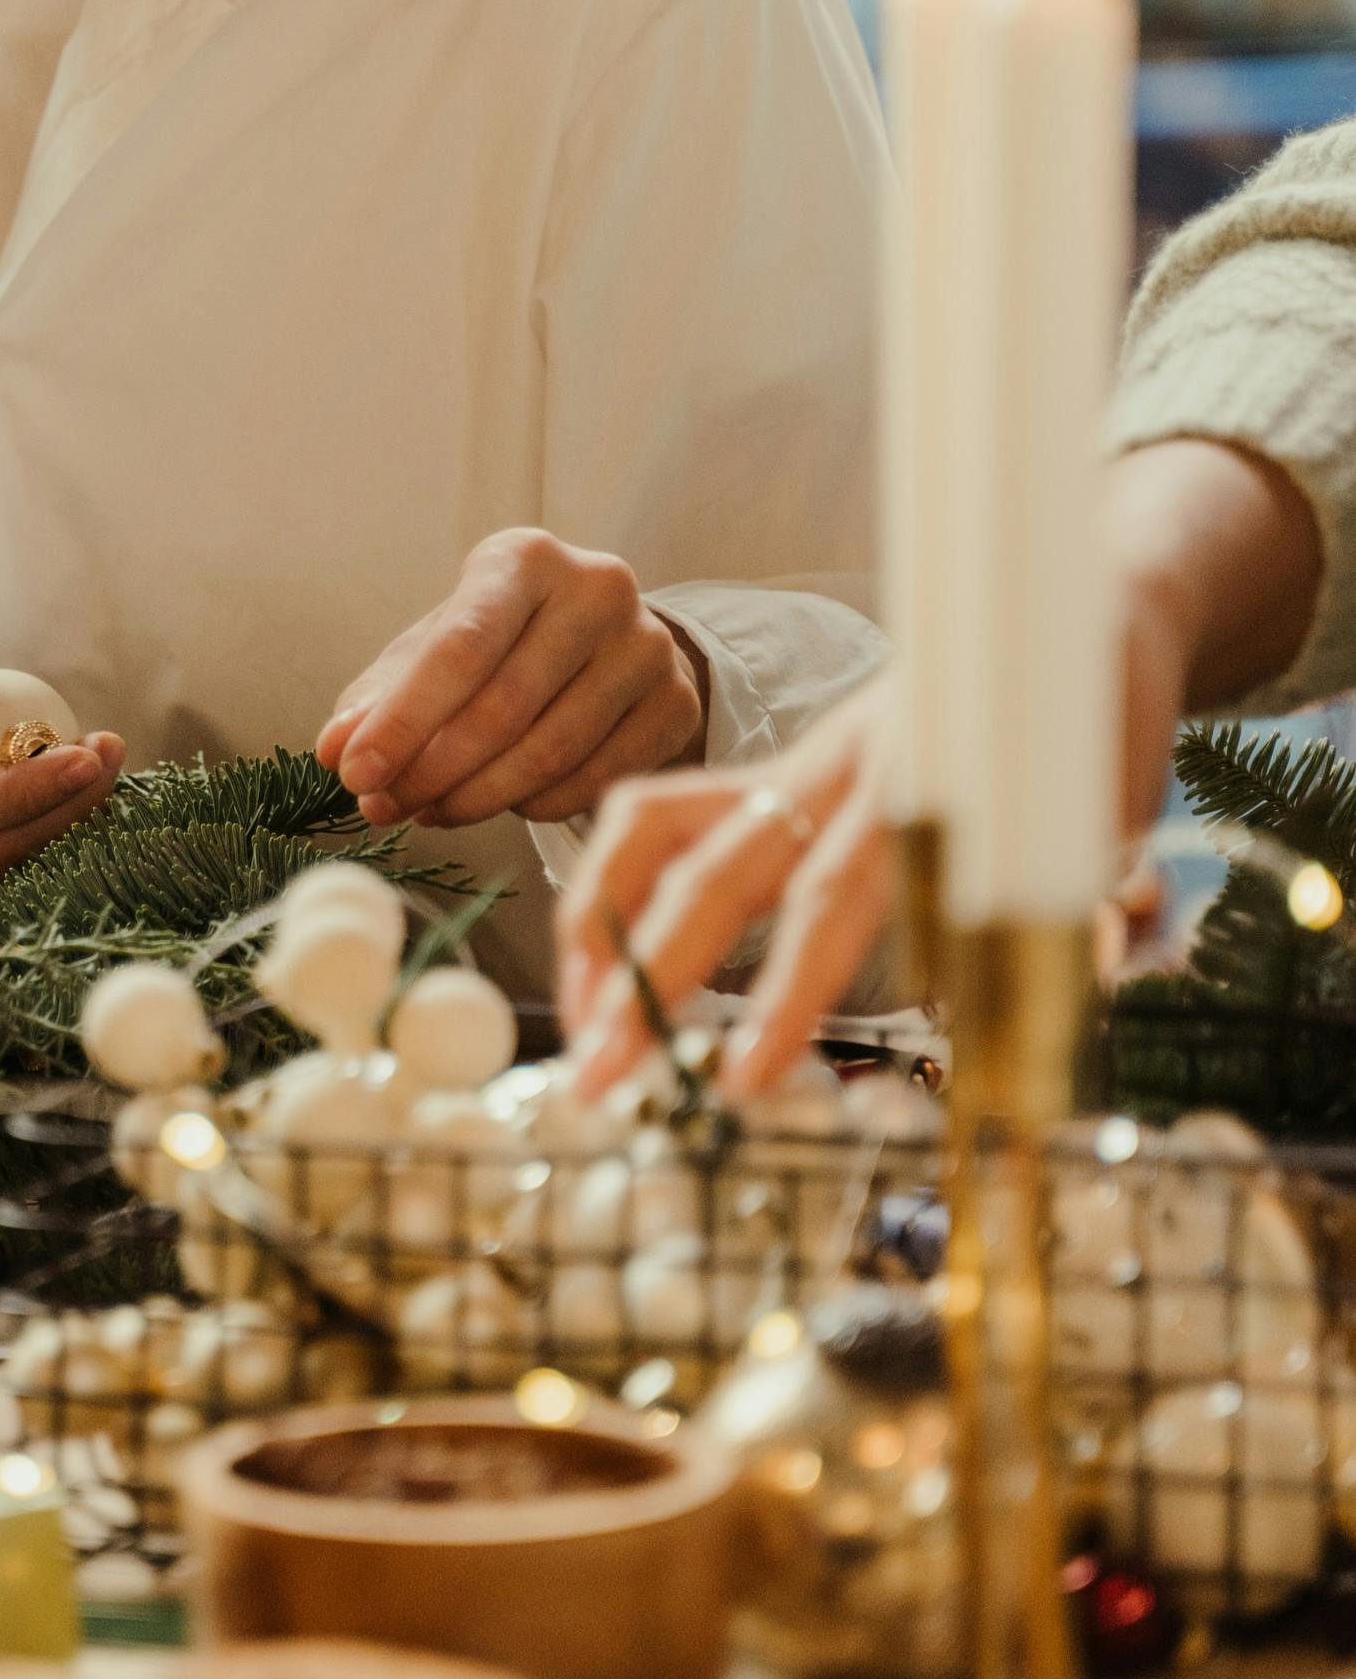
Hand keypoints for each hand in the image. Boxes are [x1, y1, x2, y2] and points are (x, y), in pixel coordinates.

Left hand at [315, 528, 706, 829]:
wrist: (605, 647)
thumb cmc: (499, 648)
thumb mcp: (430, 655)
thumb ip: (377, 700)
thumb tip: (334, 749)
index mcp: (524, 559)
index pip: (460, 647)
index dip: (403, 720)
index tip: (356, 775)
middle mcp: (596, 588)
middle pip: (503, 704)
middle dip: (432, 769)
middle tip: (387, 806)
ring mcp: (647, 646)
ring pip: (550, 750)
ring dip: (478, 797)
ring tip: (434, 810)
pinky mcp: (677, 703)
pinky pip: (596, 778)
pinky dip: (537, 806)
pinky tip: (504, 805)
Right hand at [555, 436, 1328, 1095]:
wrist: (1066, 602)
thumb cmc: (1089, 736)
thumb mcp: (1098, 833)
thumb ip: (1069, 917)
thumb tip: (1049, 1008)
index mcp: (929, 787)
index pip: (835, 897)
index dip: (782, 991)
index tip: (738, 1076)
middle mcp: (844, 768)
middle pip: (720, 872)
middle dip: (646, 979)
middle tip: (603, 1074)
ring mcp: (798, 758)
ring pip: (660, 825)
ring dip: (602, 923)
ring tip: (579, 1013)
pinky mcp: (775, 764)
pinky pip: (666, 809)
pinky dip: (614, 877)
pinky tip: (599, 952)